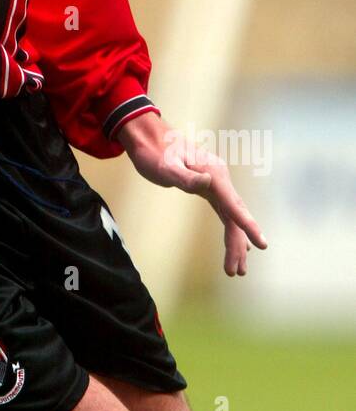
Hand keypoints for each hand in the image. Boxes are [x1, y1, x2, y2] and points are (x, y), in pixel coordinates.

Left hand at [116, 112, 267, 276]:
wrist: (149, 137)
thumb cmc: (154, 152)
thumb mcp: (165, 166)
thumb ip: (185, 177)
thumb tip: (208, 183)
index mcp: (214, 173)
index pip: (233, 204)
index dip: (247, 225)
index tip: (260, 244)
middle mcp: (220, 178)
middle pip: (235, 215)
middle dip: (238, 244)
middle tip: (236, 272)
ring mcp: (216, 183)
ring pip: (232, 217)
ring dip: (235, 242)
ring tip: (236, 270)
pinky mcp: (209, 187)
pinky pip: (225, 212)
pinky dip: (230, 230)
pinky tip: (235, 246)